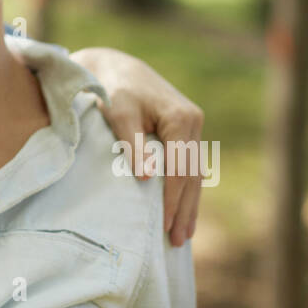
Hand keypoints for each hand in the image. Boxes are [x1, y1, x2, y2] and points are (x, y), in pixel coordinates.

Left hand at [70, 47, 204, 247]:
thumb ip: (133, 144)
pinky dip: (185, 189)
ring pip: (194, 173)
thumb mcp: (119, 112)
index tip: (164, 225)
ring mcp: (192, 127)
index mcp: (181, 118)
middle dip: (184, 208)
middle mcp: (193, 122)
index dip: (173, 199)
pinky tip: (183, 210)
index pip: (180, 168)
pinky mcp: (183, 131)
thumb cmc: (113, 89)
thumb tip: (147, 178)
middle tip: (176, 240)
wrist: (114, 66)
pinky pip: (188, 166)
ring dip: (188, 204)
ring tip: (183, 235)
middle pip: (191, 174)